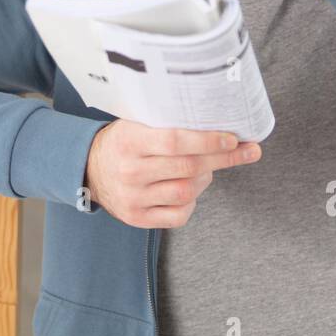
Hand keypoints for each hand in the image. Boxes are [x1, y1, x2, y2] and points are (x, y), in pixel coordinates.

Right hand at [83, 119, 261, 227]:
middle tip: (248, 151)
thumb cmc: (122, 141)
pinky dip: (192, 201)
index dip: (207, 140)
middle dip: (223, 158)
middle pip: (188, 167)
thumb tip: (213, 117)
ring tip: (208, 167)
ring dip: (206, 178)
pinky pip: (178, 215)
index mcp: (129, 141)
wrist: (87, 170)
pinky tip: (191, 189)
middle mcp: (130, 171)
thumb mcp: (135, 123)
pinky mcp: (137, 218)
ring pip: (186, 192)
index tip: (232, 138)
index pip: (174, 141)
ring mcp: (133, 198)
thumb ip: (164, 121)